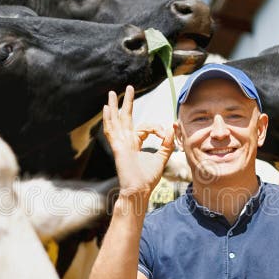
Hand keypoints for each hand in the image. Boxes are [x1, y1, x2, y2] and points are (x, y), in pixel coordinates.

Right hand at [103, 85, 174, 199]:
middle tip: (128, 88)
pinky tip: (106, 108)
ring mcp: (120, 143)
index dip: (157, 128)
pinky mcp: (118, 147)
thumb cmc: (148, 178)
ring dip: (115, 106)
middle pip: (125, 118)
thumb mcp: (162, 158)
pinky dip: (108, 119)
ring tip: (112, 92)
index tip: (166, 134)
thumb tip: (172, 129)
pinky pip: (111, 131)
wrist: (139, 190)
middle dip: (127, 102)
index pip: (145, 127)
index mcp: (135, 143)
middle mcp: (126, 141)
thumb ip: (167, 143)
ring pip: (116, 120)